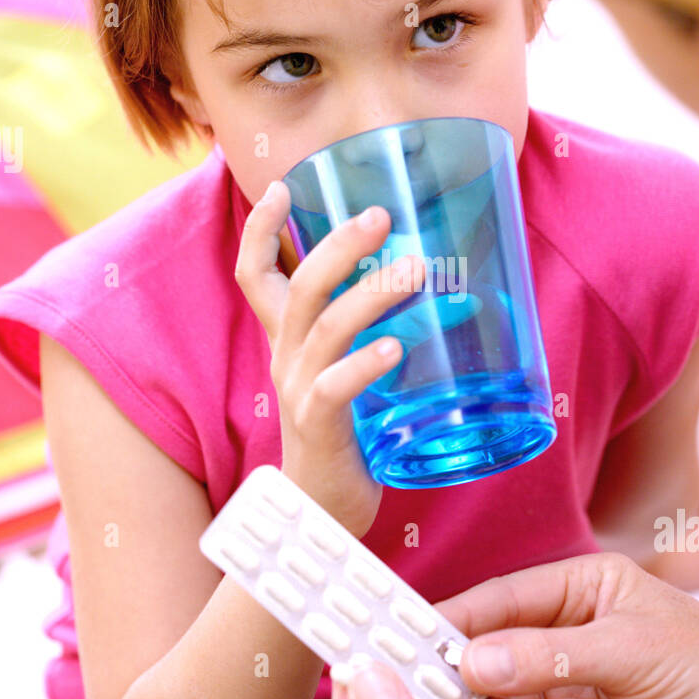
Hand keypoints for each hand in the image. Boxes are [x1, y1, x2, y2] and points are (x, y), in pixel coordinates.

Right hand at [234, 181, 424, 537]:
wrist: (319, 513)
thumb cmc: (342, 436)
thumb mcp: (344, 374)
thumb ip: (373, 333)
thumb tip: (444, 286)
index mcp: (287, 340)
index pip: (253, 275)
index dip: (259, 229)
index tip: (283, 185)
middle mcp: (285, 358)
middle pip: (298, 286)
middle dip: (338, 245)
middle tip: (381, 214)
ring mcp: (297, 391)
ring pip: (325, 328)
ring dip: (371, 293)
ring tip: (417, 268)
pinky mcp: (318, 428)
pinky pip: (334, 388)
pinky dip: (365, 363)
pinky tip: (397, 347)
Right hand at [436, 552, 698, 698]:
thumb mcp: (629, 649)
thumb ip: (547, 655)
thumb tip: (471, 659)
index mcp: (582, 592)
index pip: (503, 599)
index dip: (454, 618)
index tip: (405, 638)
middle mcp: (569, 641)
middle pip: (493, 655)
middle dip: (462, 677)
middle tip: (427, 697)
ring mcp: (572, 696)